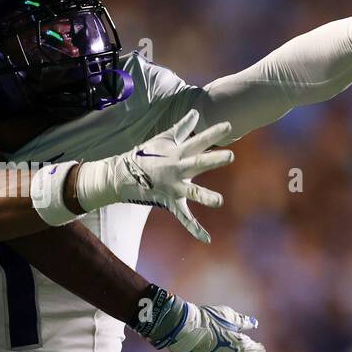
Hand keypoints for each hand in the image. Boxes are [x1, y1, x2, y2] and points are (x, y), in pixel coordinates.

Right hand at [74, 110, 232, 242]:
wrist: (121, 176)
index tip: (229, 125)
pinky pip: (184, 217)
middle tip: (230, 156)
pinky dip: (195, 229)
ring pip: (191, 192)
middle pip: (197, 163)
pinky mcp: (169, 202)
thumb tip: (195, 111)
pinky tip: (207, 239)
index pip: (197, 141)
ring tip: (219, 202)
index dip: (212, 133)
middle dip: (213, 160)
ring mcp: (172, 187)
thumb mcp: (163, 139)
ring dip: (205, 197)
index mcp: (176, 153)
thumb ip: (182, 127)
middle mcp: (176, 169)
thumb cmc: (145, 155)